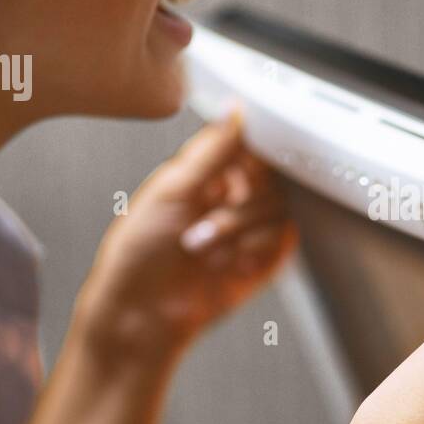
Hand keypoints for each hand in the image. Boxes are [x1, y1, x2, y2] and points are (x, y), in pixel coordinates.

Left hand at [77, 109, 297, 363]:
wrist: (142, 316)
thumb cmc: (138, 255)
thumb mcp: (172, 189)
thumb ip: (214, 149)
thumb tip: (238, 107)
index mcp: (207, 171)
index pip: (248, 141)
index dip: (256, 143)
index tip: (256, 147)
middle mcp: (233, 196)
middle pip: (272, 172)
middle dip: (242, 194)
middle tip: (213, 207)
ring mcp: (252, 227)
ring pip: (279, 205)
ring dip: (238, 225)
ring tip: (199, 246)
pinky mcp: (267, 259)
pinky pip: (284, 238)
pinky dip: (255, 249)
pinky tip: (226, 263)